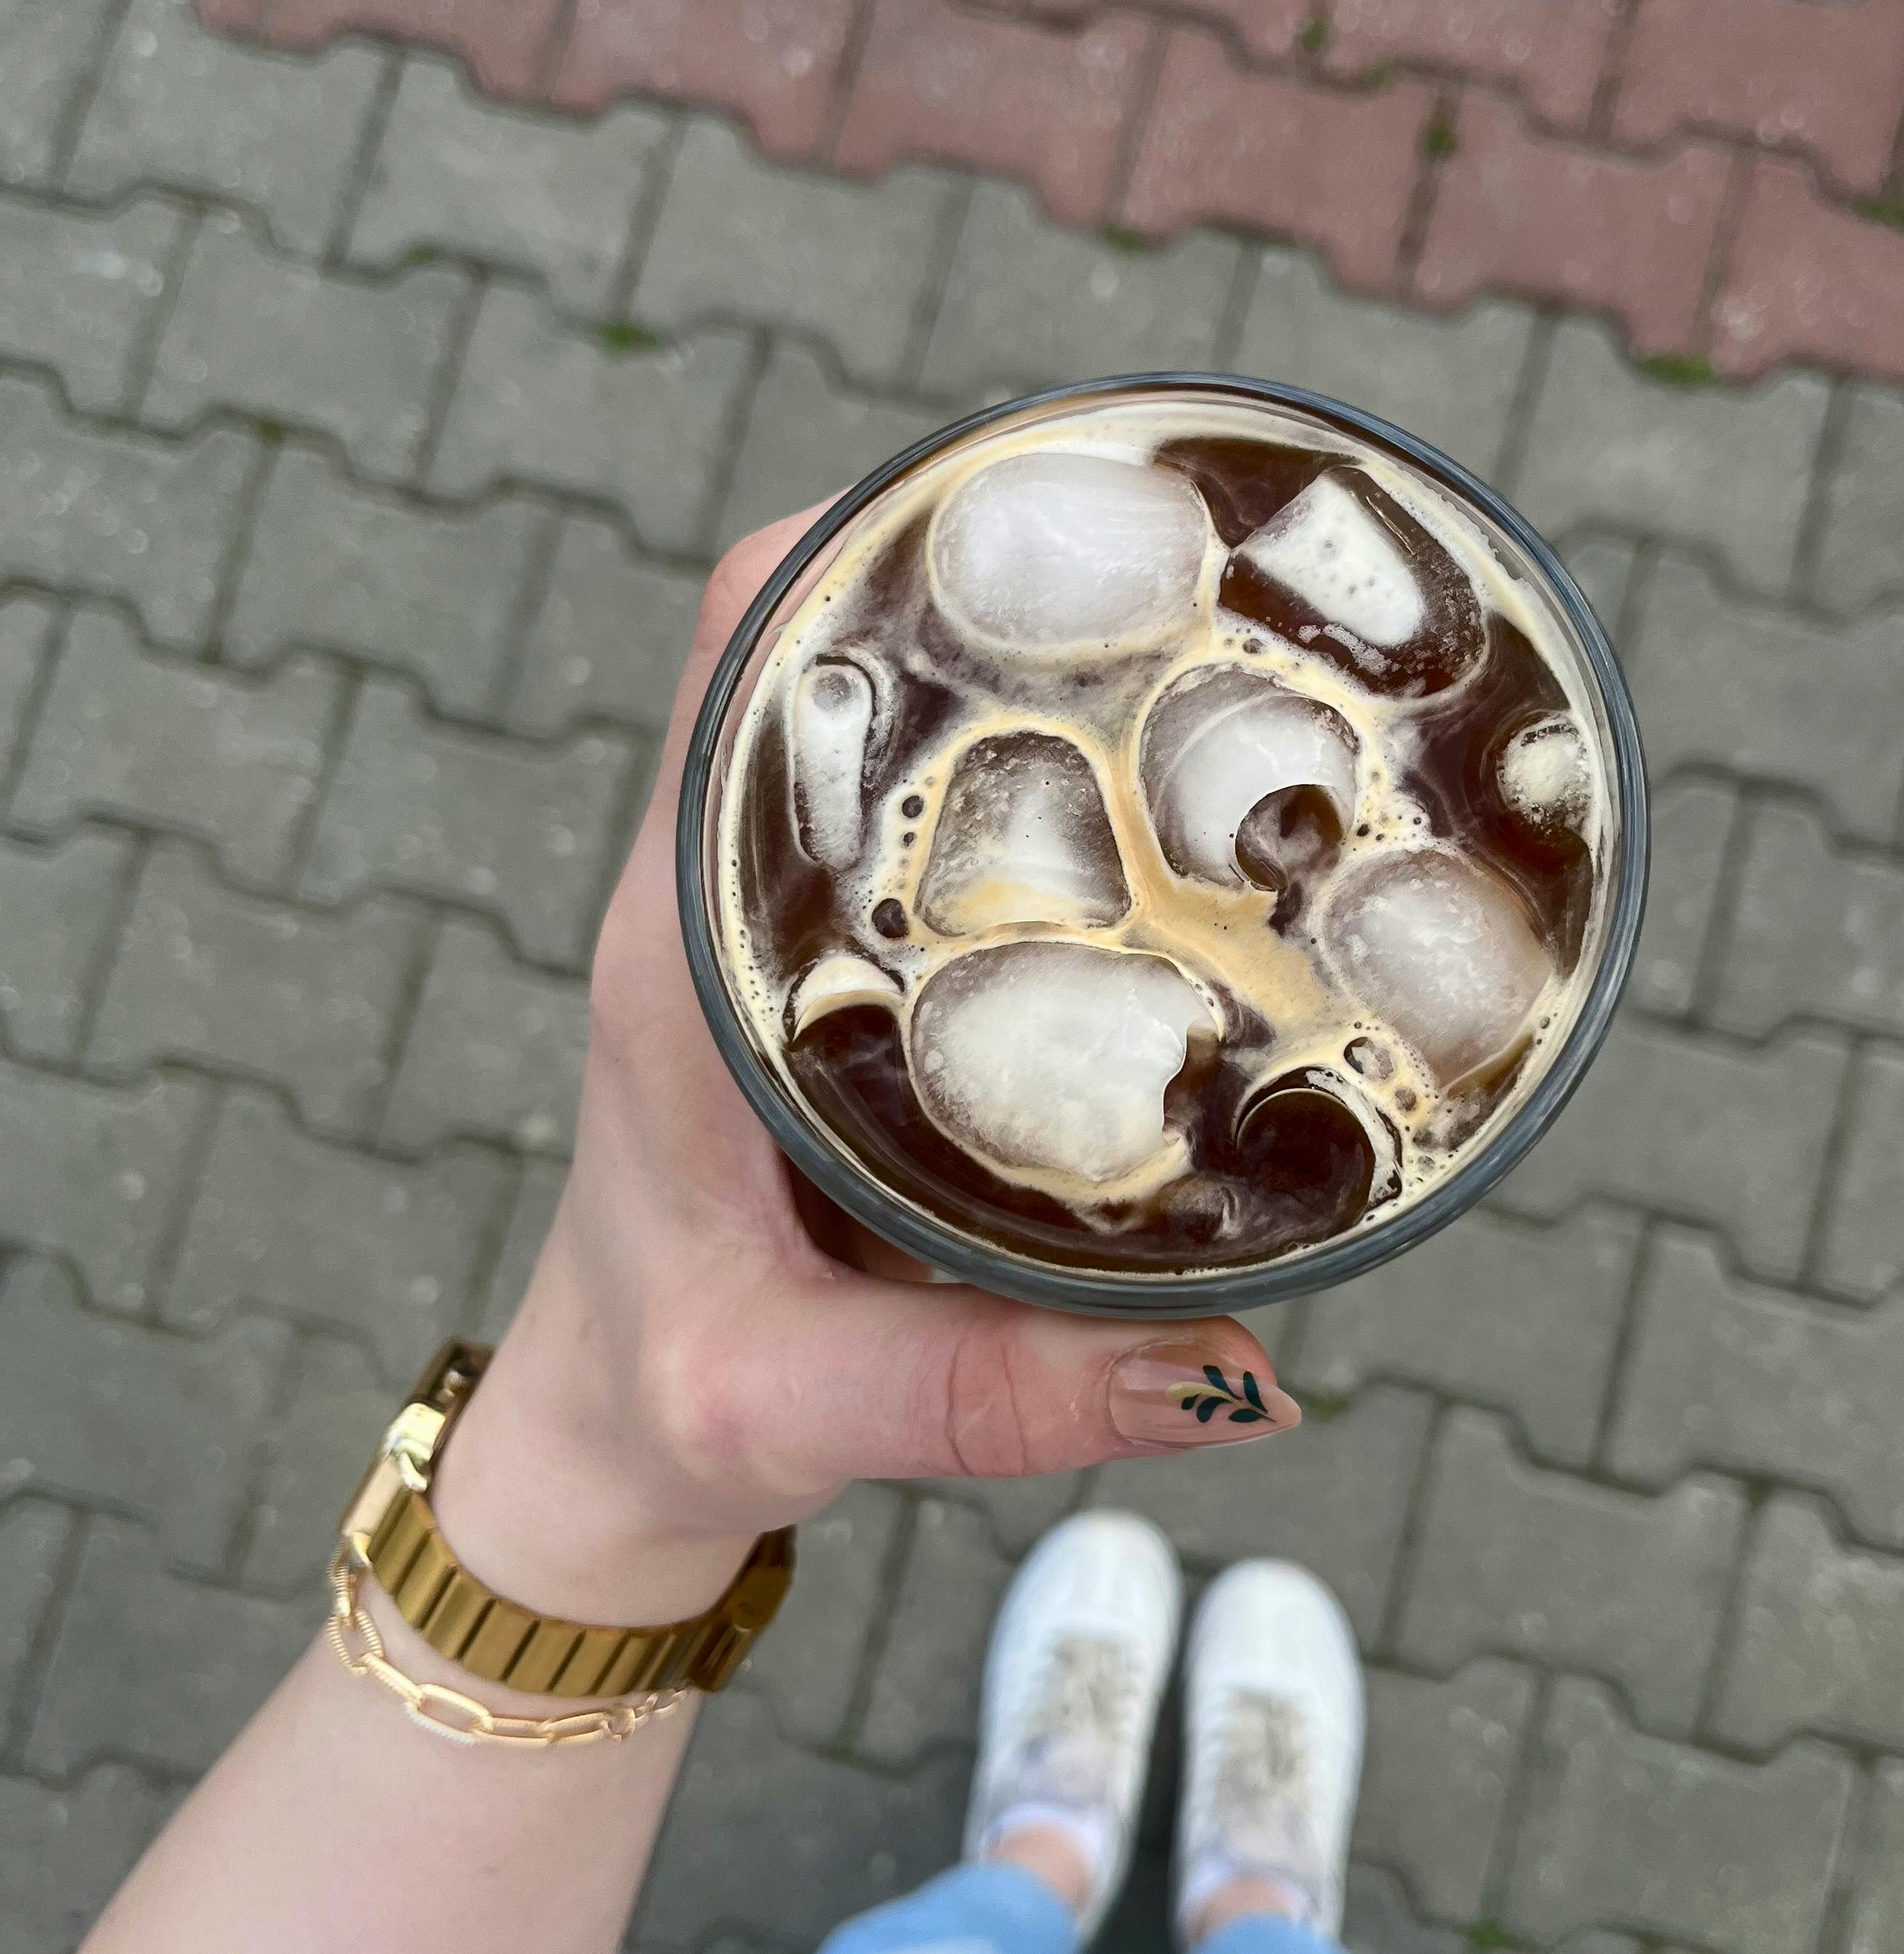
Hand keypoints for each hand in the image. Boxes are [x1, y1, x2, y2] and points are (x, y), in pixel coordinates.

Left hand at [436, 511, 1297, 1623]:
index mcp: (675, 956)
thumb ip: (1003, 1394)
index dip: (860, 541)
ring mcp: (761, 923)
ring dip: (1010, 660)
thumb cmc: (675, 1405)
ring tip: (1198, 637)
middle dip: (984, 574)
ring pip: (876, 714)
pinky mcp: (820, 967)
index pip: (731, 653)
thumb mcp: (811, 1406)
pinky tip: (1156, 787)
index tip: (1030, 512)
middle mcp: (707, 900)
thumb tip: (1243, 1378)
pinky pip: (916, 814)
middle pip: (819, 636)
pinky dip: (1020, 767)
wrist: (610, 1441)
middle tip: (1177, 563)